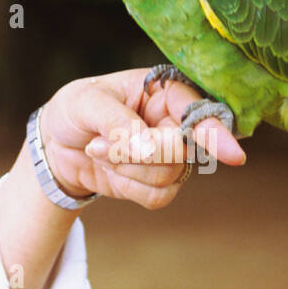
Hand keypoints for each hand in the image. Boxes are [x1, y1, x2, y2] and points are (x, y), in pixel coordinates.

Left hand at [37, 68, 246, 208]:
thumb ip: (118, 122)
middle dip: (137, 153)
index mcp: (164, 91)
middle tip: (99, 142)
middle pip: (182, 150)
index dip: (215, 132)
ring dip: (125, 168)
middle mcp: (175, 123)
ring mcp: (171, 155)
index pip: (199, 111)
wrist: (55, 142)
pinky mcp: (159, 182)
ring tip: (98, 150)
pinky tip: (109, 168)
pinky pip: (158, 196)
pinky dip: (127, 186)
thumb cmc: (76, 109)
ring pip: (169, 175)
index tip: (232, 153)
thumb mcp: (87, 103)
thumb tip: (148, 148)